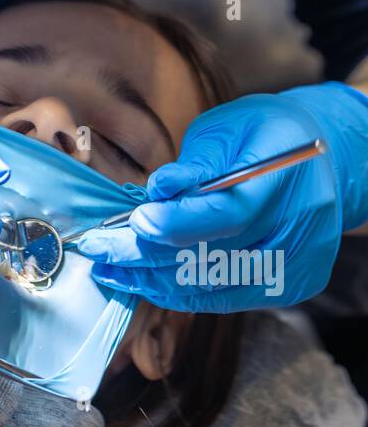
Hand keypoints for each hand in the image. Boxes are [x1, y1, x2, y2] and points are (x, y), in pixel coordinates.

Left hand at [75, 83, 367, 311]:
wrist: (329, 158)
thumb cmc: (267, 135)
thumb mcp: (229, 129)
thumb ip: (196, 165)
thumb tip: (157, 191)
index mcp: (284, 179)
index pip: (228, 213)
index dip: (177, 222)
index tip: (133, 223)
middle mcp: (298, 229)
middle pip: (213, 256)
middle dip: (146, 255)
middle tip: (98, 248)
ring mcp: (298, 264)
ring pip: (215, 287)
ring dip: (154, 280)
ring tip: (111, 267)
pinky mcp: (291, 285)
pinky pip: (225, 297)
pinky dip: (181, 290)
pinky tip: (145, 279)